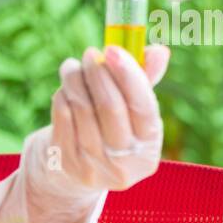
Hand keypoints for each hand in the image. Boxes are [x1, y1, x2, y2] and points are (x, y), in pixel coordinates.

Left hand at [46, 43, 169, 193]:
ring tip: (72, 67)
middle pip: (111, 107)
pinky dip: (62, 97)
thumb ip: (144, 81)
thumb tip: (160, 51)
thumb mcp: (129, 112)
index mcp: (148, 149)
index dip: (129, 75)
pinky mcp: (65, 163)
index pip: (144, 107)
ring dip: (75, 80)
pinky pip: (62, 117)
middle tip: (90, 53)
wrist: (71, 173)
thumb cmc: (107, 131)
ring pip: (82, 109)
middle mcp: (123, 163)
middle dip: (99, 73)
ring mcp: (92, 166)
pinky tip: (65, 89)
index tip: (113, 49)